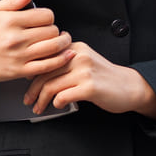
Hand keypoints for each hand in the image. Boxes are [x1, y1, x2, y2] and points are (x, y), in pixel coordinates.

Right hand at [0, 0, 73, 99]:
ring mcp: (18, 56)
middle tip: (51, 31)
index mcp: (10, 21)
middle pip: (52, 31)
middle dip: (55, 30)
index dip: (48, 17)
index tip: (45, 20)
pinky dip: (61, 60)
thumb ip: (13, 1)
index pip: (45, 15)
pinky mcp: (19, 71)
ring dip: (63, 43)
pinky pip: (47, 66)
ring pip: (53, 47)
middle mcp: (15, 38)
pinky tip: (66, 54)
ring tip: (63, 40)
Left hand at [23, 42, 155, 121]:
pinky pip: (63, 96)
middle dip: (32, 89)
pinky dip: (57, 103)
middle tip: (28, 99)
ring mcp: (85, 71)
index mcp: (75, 47)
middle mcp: (78, 56)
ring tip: (39, 107)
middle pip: (44, 72)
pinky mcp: (89, 87)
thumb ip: (66, 60)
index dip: (31, 72)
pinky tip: (58, 105)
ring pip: (50, 85)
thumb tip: (38, 68)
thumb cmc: (106, 77)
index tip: (26, 82)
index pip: (45, 57)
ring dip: (41, 100)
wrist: (130, 87)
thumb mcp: (85, 60)